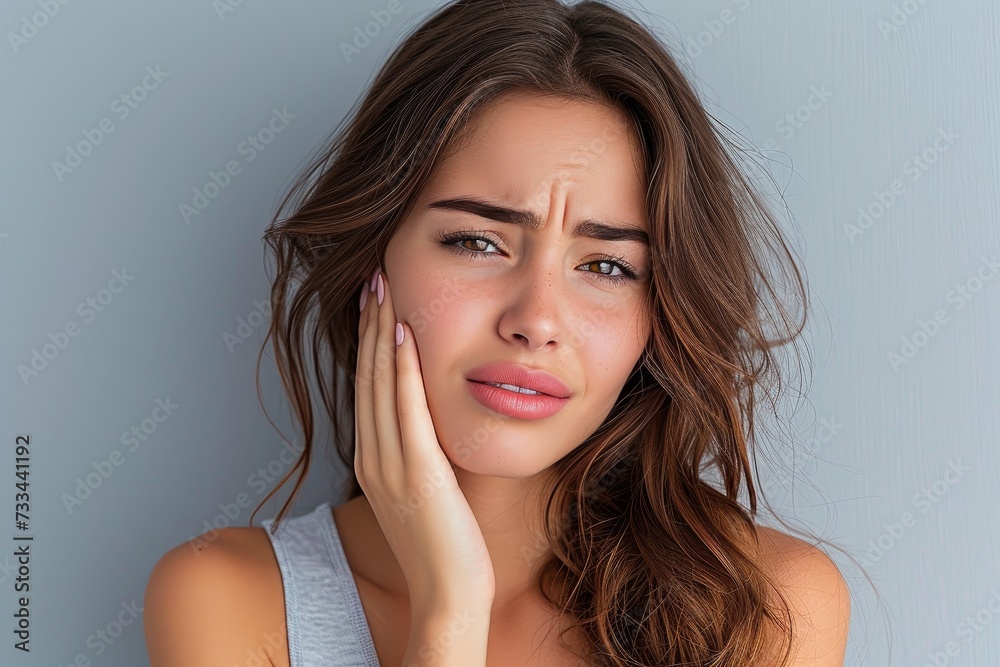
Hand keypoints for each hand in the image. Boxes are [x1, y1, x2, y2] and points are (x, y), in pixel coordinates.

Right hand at [354, 267, 495, 607]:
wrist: (447, 591)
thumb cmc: (442, 543)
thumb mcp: (423, 489)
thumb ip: (419, 452)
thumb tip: (429, 420)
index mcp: (373, 458)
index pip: (366, 385)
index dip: (367, 339)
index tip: (375, 300)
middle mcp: (374, 455)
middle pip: (366, 374)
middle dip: (368, 321)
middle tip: (373, 277)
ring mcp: (391, 462)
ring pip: (379, 381)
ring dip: (380, 329)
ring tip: (383, 287)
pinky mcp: (417, 470)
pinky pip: (406, 407)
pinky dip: (401, 366)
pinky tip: (403, 333)